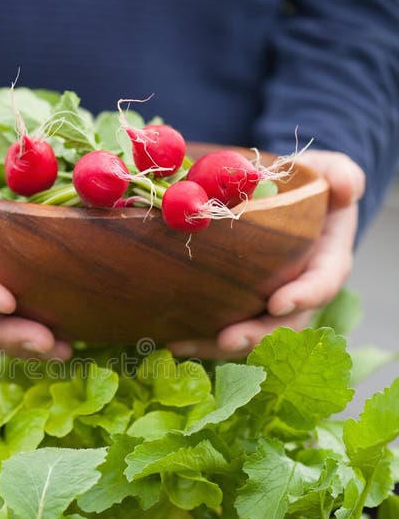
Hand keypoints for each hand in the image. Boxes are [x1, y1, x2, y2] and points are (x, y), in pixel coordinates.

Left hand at [168, 149, 363, 359]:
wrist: (279, 199)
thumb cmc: (306, 186)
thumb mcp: (326, 171)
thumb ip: (340, 174)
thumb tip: (345, 188)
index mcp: (327, 263)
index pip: (322, 285)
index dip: (304, 297)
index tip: (278, 302)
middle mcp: (301, 294)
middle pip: (285, 326)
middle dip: (257, 336)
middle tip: (228, 340)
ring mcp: (271, 306)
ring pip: (252, 337)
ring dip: (220, 347)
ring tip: (186, 345)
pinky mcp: (243, 309)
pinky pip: (225, 331)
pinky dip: (200, 339)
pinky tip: (173, 339)